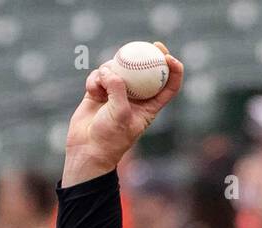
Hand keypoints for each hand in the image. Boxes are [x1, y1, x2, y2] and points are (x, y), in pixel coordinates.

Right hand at [61, 42, 183, 186]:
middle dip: (151, 55)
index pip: (168, 87)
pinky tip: (92, 91)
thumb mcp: (119, 114)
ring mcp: (117, 93)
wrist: (88, 149)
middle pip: (147, 72)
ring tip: (103, 84)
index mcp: (149, 107)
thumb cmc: (110, 138)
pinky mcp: (99, 90)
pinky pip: (99, 75)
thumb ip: (118, 90)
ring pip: (118, 70)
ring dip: (110, 71)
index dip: (174, 72)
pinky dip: (95, 80)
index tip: (170, 58)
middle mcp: (135, 98)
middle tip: (152, 44)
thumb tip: (111, 69)